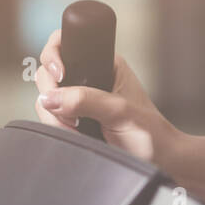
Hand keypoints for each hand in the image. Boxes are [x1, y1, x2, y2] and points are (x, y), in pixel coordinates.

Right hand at [33, 28, 181, 164]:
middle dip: (52, 95)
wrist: (159, 161)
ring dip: (54, 115)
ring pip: (46, 98)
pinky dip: (55, 126)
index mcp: (105, 63)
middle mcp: (90, 78)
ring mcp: (79, 99)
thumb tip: (50, 97)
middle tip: (72, 115)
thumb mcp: (119, 111)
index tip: (60, 75)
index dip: (53, 54)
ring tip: (77, 129)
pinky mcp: (73, 119)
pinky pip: (50, 116)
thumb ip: (86, 100)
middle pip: (48, 73)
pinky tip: (74, 133)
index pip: (67, 43)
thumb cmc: (150, 133)